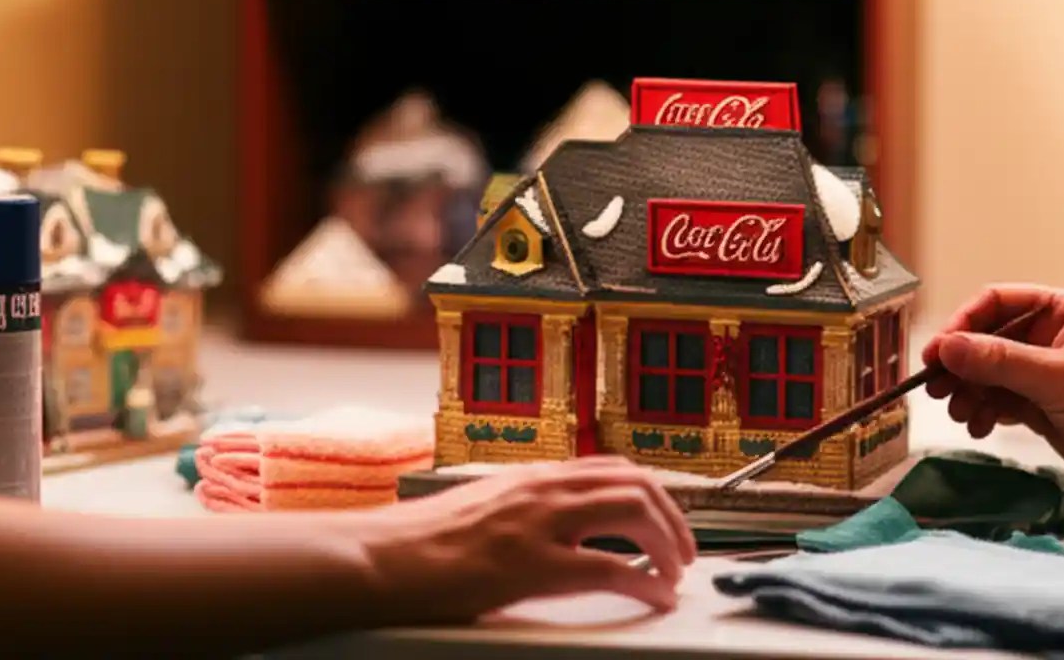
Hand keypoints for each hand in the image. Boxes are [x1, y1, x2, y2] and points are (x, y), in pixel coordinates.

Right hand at [355, 456, 696, 624]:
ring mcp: (539, 524)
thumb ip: (524, 507)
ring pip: (633, 512)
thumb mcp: (483, 507)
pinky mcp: (531, 566)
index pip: (611, 467)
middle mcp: (542, 489)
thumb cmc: (420, 540)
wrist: (381, 557)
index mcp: (531, 477)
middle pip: (635, 483)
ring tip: (675, 571)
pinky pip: (610, 569)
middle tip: (683, 550)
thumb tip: (557, 523)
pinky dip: (645, 582)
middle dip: (673, 516)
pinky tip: (655, 596)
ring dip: (667, 542)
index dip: (651, 492)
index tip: (666, 516)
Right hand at [922, 284, 1063, 496]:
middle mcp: (1051, 336)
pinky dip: (983, 411)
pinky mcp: (1042, 403)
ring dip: (968, 392)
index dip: (963, 324)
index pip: (998, 302)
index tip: (938, 352)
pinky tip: (979, 426)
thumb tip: (948, 347)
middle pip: (986, 339)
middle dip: (960, 364)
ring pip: (988, 372)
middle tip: (936, 388)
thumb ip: (1001, 362)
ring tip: (960, 413)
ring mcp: (1045, 371)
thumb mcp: (1061, 380)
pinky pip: (999, 399)